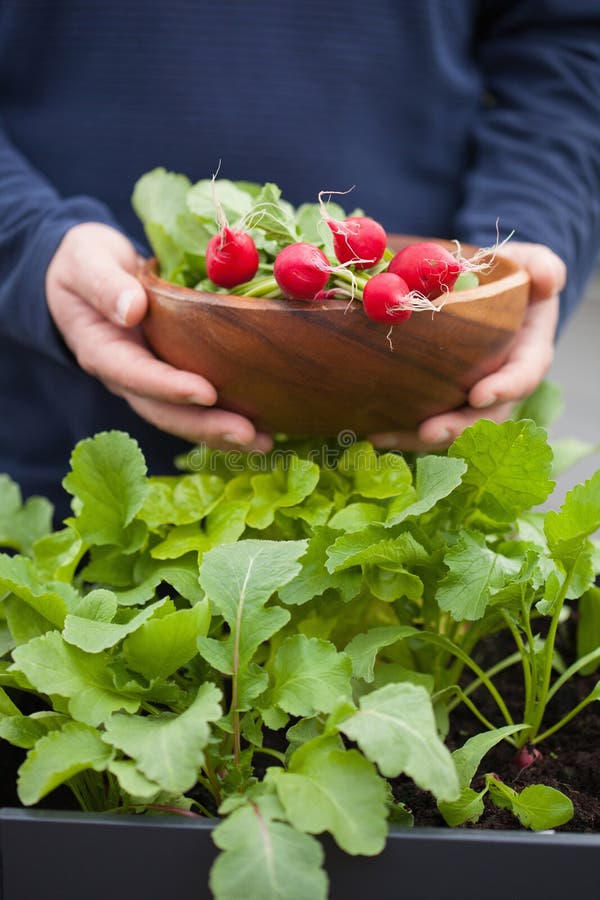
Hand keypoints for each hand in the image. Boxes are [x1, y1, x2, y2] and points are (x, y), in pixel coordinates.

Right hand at [46, 223, 271, 450]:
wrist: (90, 273)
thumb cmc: (88, 263)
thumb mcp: (87, 261)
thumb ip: (104, 284)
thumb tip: (131, 310)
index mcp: (103, 350)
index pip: (135, 374)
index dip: (169, 387)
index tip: (205, 393)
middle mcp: (127, 377)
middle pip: (164, 411)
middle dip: (205, 425)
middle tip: (246, 434)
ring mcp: (150, 384)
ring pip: (184, 418)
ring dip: (222, 434)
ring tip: (263, 443)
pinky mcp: (173, 380)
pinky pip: (198, 409)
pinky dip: (229, 420)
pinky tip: (264, 430)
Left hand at [369, 241, 564, 451]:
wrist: (480, 291)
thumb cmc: (507, 278)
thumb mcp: (527, 263)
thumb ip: (541, 266)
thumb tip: (546, 280)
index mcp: (528, 355)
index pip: (523, 377)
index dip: (505, 389)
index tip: (479, 394)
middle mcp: (502, 386)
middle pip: (486, 418)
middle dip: (458, 428)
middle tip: (429, 432)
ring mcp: (472, 398)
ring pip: (453, 429)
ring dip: (421, 439)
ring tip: (387, 437)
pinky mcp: (444, 401)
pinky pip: (426, 423)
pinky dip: (401, 431)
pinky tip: (374, 431)